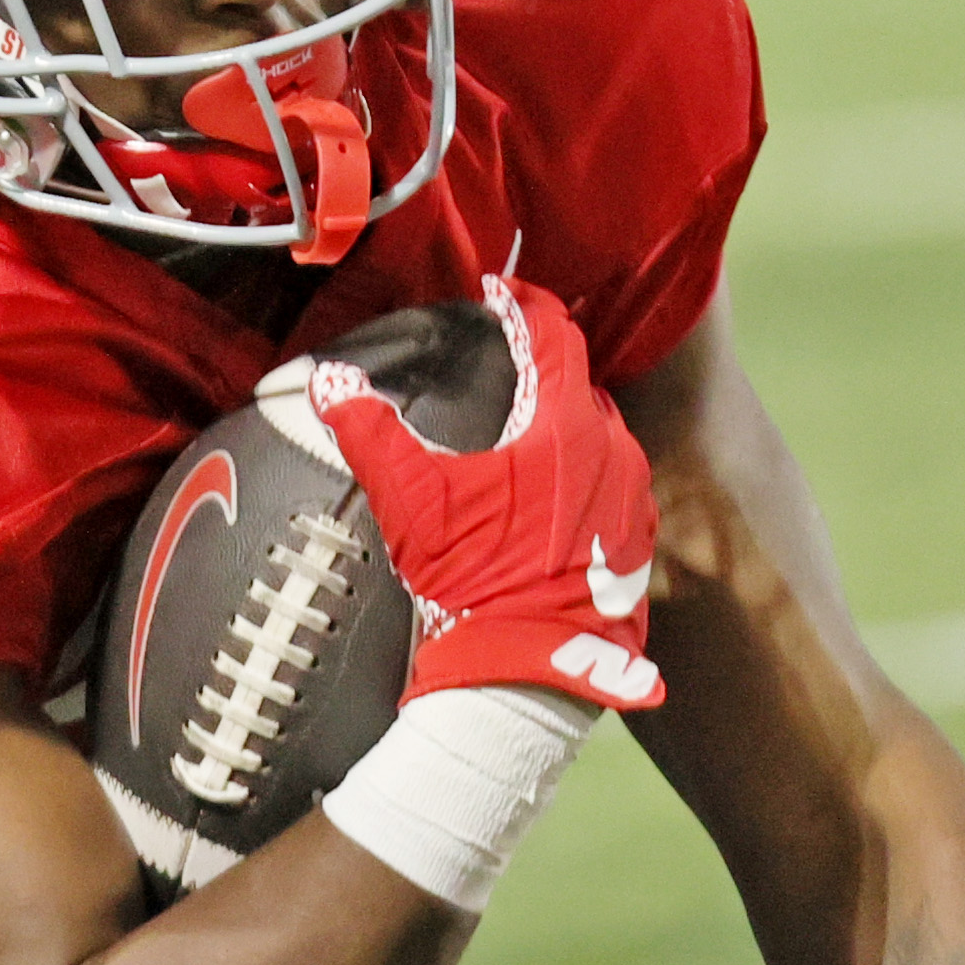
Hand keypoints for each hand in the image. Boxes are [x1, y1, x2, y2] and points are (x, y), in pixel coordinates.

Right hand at [310, 275, 662, 710]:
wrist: (527, 672)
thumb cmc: (472, 580)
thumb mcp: (411, 501)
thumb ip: (370, 432)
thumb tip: (327, 382)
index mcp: (566, 427)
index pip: (554, 335)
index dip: (523, 305)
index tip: (500, 292)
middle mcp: (615, 453)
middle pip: (582, 385)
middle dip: (548, 370)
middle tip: (510, 365)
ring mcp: (633, 503)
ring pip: (604, 439)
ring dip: (569, 429)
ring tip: (527, 437)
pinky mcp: (638, 549)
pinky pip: (615, 492)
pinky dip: (585, 483)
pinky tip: (550, 506)